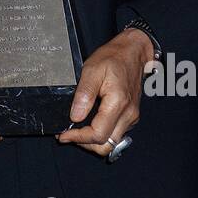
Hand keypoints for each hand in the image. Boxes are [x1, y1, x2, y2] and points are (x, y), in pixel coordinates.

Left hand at [56, 29, 154, 156]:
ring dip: (93, 141)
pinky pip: (115, 133)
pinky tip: (89, 123)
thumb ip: (84, 94)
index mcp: (118, 103)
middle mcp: (128, 114)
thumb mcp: (92, 70)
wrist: (133, 52)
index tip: (64, 135)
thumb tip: (75, 116)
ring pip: (111, 143)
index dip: (78, 138)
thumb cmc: (114, 58)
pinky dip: (101, 134)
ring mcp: (131, 117)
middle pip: (106, 145)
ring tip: (77, 130)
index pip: (98, 134)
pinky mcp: (131, 116)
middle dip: (85, 143)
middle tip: (69, 134)